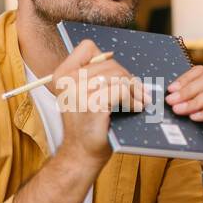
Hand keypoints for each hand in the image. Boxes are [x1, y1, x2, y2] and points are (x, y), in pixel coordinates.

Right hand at [50, 39, 145, 167]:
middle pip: (109, 63)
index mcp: (61, 75)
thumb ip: (93, 77)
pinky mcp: (92, 104)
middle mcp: (67, 81)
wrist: (81, 155)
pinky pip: (120, 90)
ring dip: (134, 88)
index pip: (88, 47)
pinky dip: (132, 99)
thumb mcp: (82, 95)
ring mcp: (78, 92)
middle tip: (139, 91)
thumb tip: (121, 65)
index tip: (116, 76)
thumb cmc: (87, 126)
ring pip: (117, 76)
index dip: (107, 59)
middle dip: (128, 78)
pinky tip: (136, 107)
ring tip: (140, 100)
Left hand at [165, 66, 202, 178]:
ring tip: (180, 110)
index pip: (202, 73)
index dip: (185, 79)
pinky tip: (196, 117)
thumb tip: (168, 98)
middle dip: (187, 91)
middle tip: (171, 101)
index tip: (170, 90)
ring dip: (195, 101)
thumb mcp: (197, 119)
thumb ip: (188, 106)